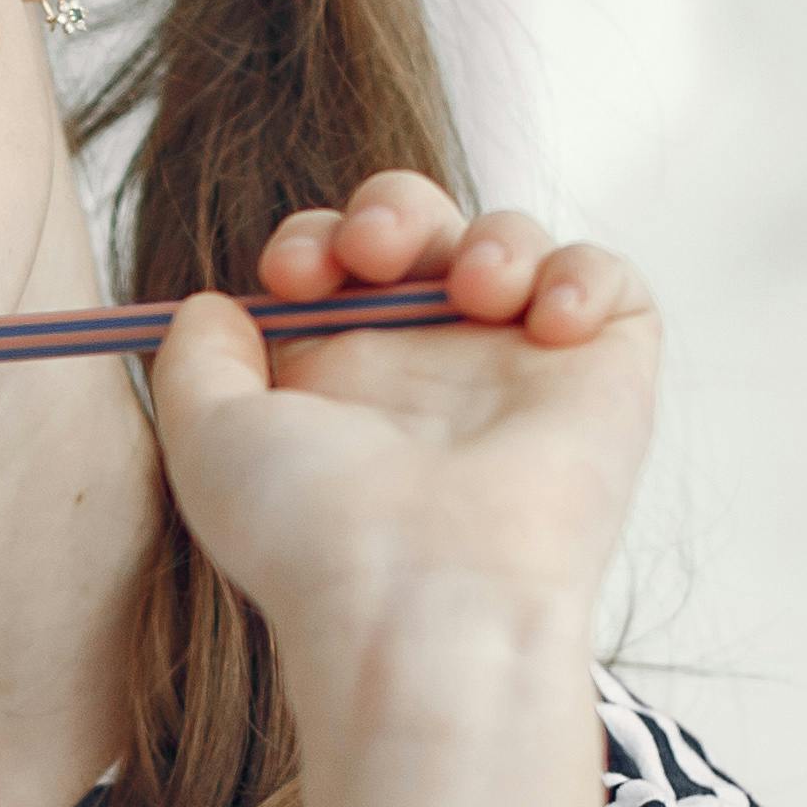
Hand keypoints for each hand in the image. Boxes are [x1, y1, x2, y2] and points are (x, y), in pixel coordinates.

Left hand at [147, 171, 656, 707]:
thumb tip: (212, 305)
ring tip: (475, 291)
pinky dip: (582, 273)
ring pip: (514, 244)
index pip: (337, 264)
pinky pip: (611, 285)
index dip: (314, 240)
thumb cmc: (310, 532)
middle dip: (393, 208)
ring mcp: (520, 373)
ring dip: (489, 238)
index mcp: (346, 381)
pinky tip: (546, 318)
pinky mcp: (602, 378)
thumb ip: (195, 359)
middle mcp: (432, 372)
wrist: (421, 598)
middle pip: (423, 230)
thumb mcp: (210, 438)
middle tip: (373, 251)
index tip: (292, 274)